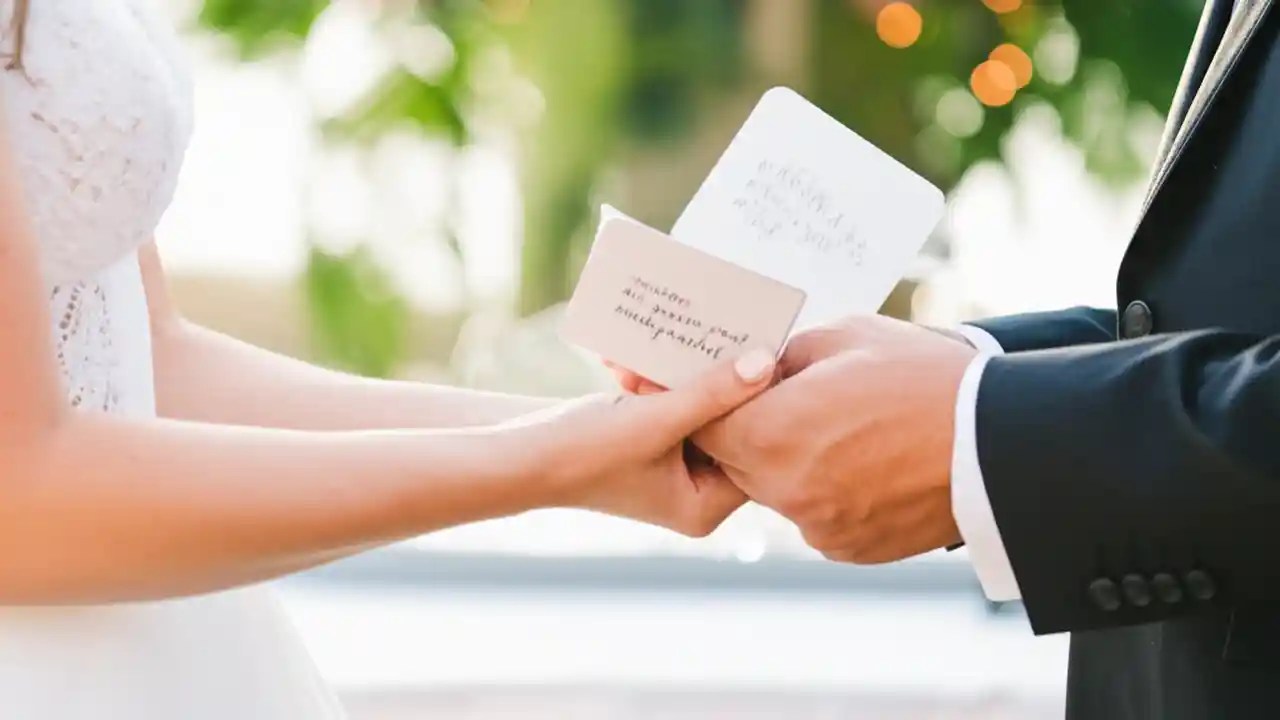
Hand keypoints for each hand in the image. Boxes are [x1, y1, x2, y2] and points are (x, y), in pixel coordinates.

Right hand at [518, 349, 775, 536]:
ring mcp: (670, 471)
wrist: (518, 453)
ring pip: (699, 414)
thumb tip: (766, 365)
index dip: (758, 408)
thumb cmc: (587, 449)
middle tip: (709, 349)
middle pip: (729, 432)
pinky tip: (629, 367)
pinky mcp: (649, 446)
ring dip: (679, 382)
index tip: (759, 362)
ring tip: (648, 367)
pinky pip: (672, 408)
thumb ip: (714, 392)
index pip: (754, 453)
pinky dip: (657, 386)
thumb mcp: (659, 418)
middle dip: (712, 389)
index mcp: (705, 507)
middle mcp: (693, 495)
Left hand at [693, 316, 976, 562]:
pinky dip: (828, 494)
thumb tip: (765, 370)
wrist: (1000, 442)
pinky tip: (868, 464)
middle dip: (753, 432)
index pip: (706, 423)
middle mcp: (784, 489)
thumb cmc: (922, 377)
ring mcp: (817, 525)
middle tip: (789, 404)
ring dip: (791, 465)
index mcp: (771, 433)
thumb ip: (788, 356)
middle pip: (737, 462)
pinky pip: (816, 516)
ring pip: (778, 491)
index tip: (730, 388)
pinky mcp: (849, 548)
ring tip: (841, 431)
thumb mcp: (846, 336)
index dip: (715, 402)